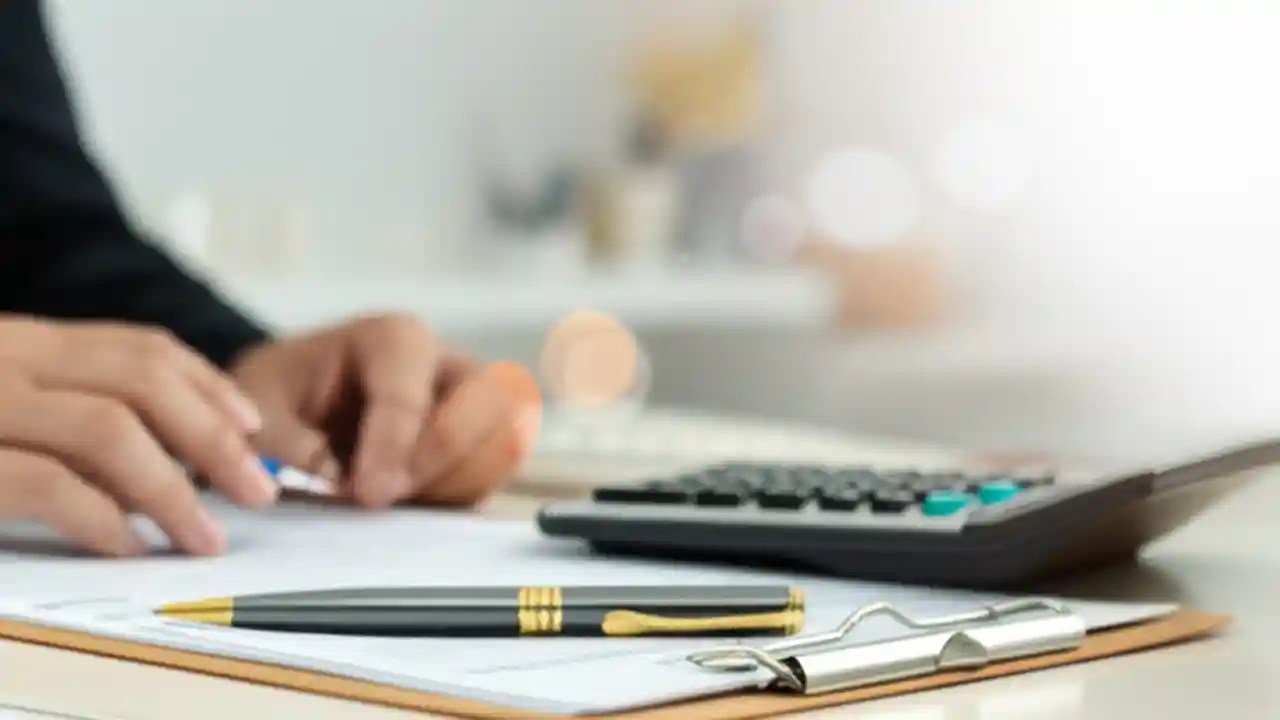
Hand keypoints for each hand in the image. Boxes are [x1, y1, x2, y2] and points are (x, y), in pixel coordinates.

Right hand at [0, 316, 276, 556]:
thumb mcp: (8, 415)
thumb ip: (73, 429)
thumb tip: (166, 477)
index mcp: (21, 345)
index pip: (138, 349)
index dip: (209, 388)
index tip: (253, 428)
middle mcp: (4, 360)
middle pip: (141, 381)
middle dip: (214, 439)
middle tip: (259, 491)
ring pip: (108, 429)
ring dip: (173, 490)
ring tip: (206, 540)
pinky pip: (49, 485)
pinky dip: (102, 519)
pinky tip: (131, 549)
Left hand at [229, 314, 540, 508]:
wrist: (296, 395)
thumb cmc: (280, 394)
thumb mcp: (261, 410)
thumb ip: (293, 443)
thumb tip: (344, 480)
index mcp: (394, 338)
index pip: (410, 397)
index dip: (391, 452)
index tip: (367, 497)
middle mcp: (446, 361)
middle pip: (486, 407)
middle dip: (439, 462)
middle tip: (386, 498)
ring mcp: (472, 399)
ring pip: (505, 439)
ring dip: (457, 482)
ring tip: (398, 502)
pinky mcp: (480, 436)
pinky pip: (500, 469)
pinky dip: (467, 493)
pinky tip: (417, 503)